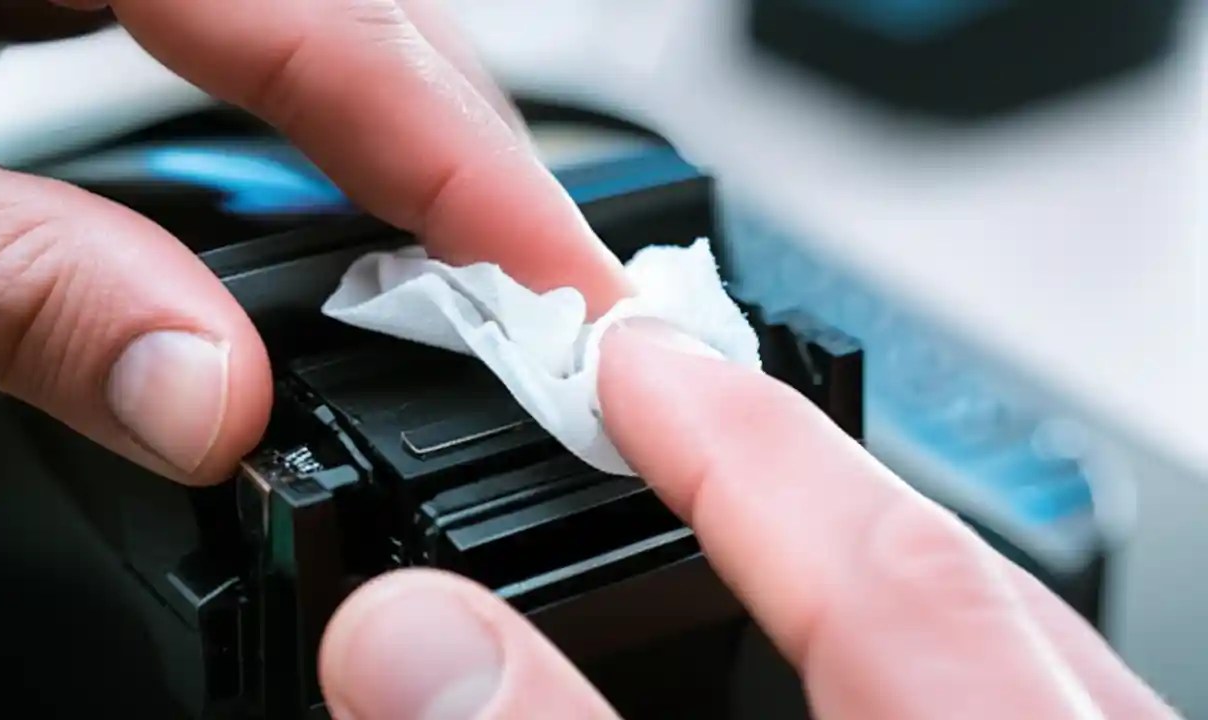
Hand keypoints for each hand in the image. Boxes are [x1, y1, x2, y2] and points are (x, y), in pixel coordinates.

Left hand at [0, 0, 628, 483]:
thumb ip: (23, 292)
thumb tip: (207, 398)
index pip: (337, 26)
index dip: (474, 167)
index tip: (570, 288)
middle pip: (366, 14)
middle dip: (469, 161)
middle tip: (538, 305)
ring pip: (325, 24)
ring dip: (407, 144)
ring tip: (463, 267)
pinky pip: (259, 37)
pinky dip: (325, 125)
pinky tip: (342, 201)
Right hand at [318, 321, 1179, 718]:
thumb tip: (405, 647)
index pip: (881, 575)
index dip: (738, 446)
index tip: (630, 359)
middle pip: (966, 583)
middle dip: (806, 475)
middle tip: (677, 406)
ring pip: (1013, 644)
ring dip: (866, 563)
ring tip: (748, 504)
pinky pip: (1013, 704)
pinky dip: (911, 654)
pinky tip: (835, 665)